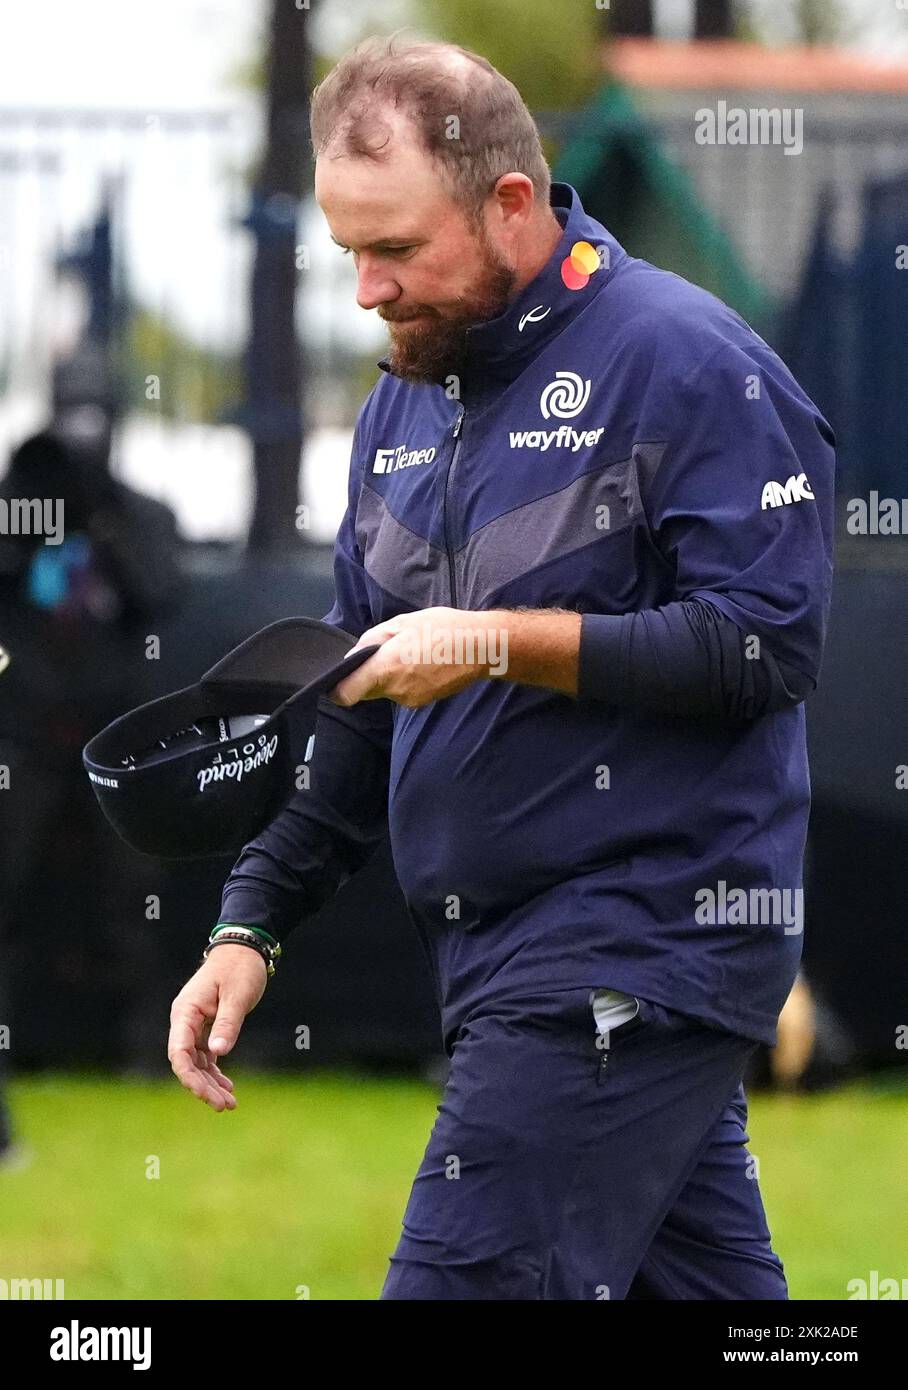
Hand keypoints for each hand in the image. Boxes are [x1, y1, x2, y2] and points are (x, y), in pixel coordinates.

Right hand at [168, 945, 267, 1111]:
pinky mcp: (207, 1027)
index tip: (206, 1095)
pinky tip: (227, 1086)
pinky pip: (206, 1055)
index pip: (179, 1052)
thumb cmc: (240, 968)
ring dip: (210, 1083)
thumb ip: (228, 1024)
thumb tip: (218, 1053)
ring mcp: (194, 1025)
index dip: (189, 1077)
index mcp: (186, 1012)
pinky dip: (215, 1071)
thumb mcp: (237, 996)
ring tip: (229, 1103)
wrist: (244, 949)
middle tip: (225, 1106)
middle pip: (187, 1063)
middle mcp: (185, 1020)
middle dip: (203, 1087)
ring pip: (197, 1062)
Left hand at [329, 607, 501, 708]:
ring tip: (411, 654)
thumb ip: (372, 640)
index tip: (341, 677)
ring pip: (387, 690)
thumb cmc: (442, 629)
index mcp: (385, 668)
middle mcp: (395, 690)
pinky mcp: (423, 702)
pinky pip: (404, 692)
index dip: (338, 688)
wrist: (481, 648)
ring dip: (390, 676)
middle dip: (368, 676)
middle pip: (366, 691)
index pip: (346, 693)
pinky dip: (407, 680)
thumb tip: (356, 654)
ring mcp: (410, 699)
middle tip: (384, 653)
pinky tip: (423, 663)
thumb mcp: (402, 622)